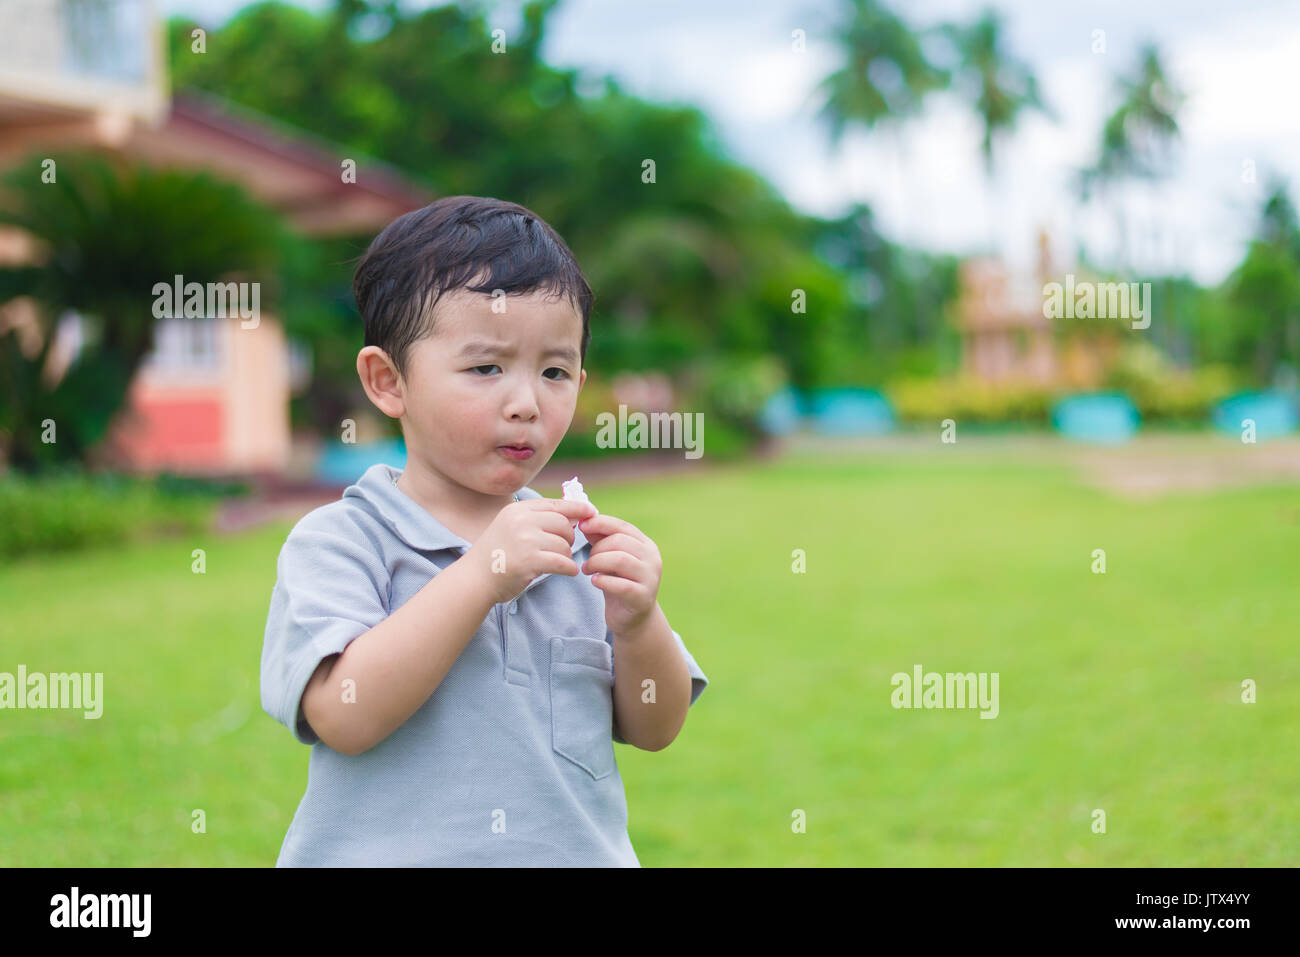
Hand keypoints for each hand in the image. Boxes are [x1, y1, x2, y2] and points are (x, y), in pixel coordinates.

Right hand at [465, 498, 596, 604]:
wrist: (474, 579)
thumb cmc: (497, 555)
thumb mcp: (511, 526)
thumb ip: (536, 519)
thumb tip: (572, 516)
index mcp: (519, 509)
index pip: (556, 504)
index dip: (577, 508)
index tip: (591, 512)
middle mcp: (522, 520)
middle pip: (564, 524)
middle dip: (569, 538)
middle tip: (563, 549)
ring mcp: (525, 539)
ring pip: (565, 545)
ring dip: (566, 556)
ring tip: (557, 563)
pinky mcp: (530, 560)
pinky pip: (563, 562)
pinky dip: (569, 569)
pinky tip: (567, 572)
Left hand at [578, 513, 661, 636]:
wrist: (633, 618)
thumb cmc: (619, 583)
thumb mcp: (610, 558)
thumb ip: (601, 540)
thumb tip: (585, 520)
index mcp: (646, 545)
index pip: (623, 526)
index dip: (600, 523)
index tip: (581, 526)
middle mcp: (652, 558)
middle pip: (620, 541)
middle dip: (597, 549)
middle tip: (587, 561)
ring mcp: (650, 578)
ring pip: (620, 559)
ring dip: (596, 562)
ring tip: (587, 570)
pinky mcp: (642, 597)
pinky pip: (620, 584)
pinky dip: (602, 581)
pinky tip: (594, 582)